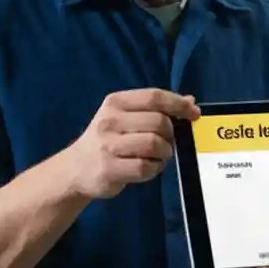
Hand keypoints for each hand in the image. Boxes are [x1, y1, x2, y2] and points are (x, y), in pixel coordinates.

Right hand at [68, 88, 200, 198]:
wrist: (74, 169)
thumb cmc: (107, 140)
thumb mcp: (125, 117)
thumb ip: (155, 109)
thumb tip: (190, 100)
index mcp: (115, 102)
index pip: (154, 97)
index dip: (178, 104)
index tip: (194, 114)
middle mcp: (110, 120)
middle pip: (158, 122)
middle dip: (170, 134)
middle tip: (165, 143)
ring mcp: (108, 146)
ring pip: (154, 145)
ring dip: (164, 153)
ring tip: (157, 157)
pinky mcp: (110, 169)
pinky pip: (145, 168)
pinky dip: (154, 170)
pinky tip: (147, 168)